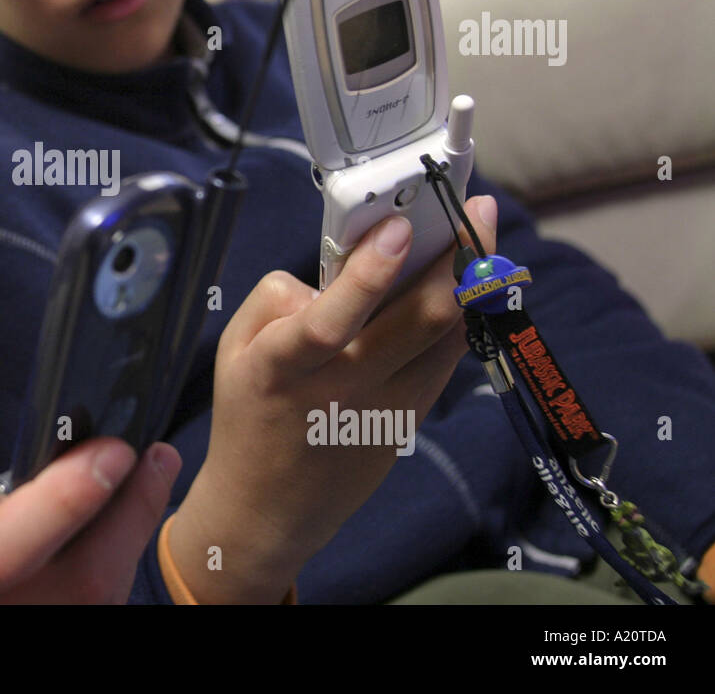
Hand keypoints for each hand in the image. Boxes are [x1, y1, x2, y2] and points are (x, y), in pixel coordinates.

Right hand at [0, 437, 179, 603]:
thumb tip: (10, 494)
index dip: (63, 502)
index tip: (113, 451)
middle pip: (73, 587)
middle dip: (126, 518)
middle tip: (154, 458)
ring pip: (89, 608)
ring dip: (123, 543)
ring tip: (143, 487)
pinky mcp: (20, 651)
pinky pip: (79, 618)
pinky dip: (102, 577)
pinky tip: (110, 535)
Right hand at [168, 194, 498, 603]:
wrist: (268, 508)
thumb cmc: (248, 415)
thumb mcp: (233, 351)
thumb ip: (275, 299)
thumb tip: (335, 271)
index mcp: (281, 369)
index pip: (329, 321)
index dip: (367, 274)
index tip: (397, 227)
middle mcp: (342, 388)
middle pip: (418, 323)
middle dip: (454, 258)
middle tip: (476, 206)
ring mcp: (386, 408)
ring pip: (446, 336)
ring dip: (471, 279)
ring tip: (482, 228)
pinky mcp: (411, 419)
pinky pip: (445, 355)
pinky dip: (459, 311)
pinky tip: (466, 278)